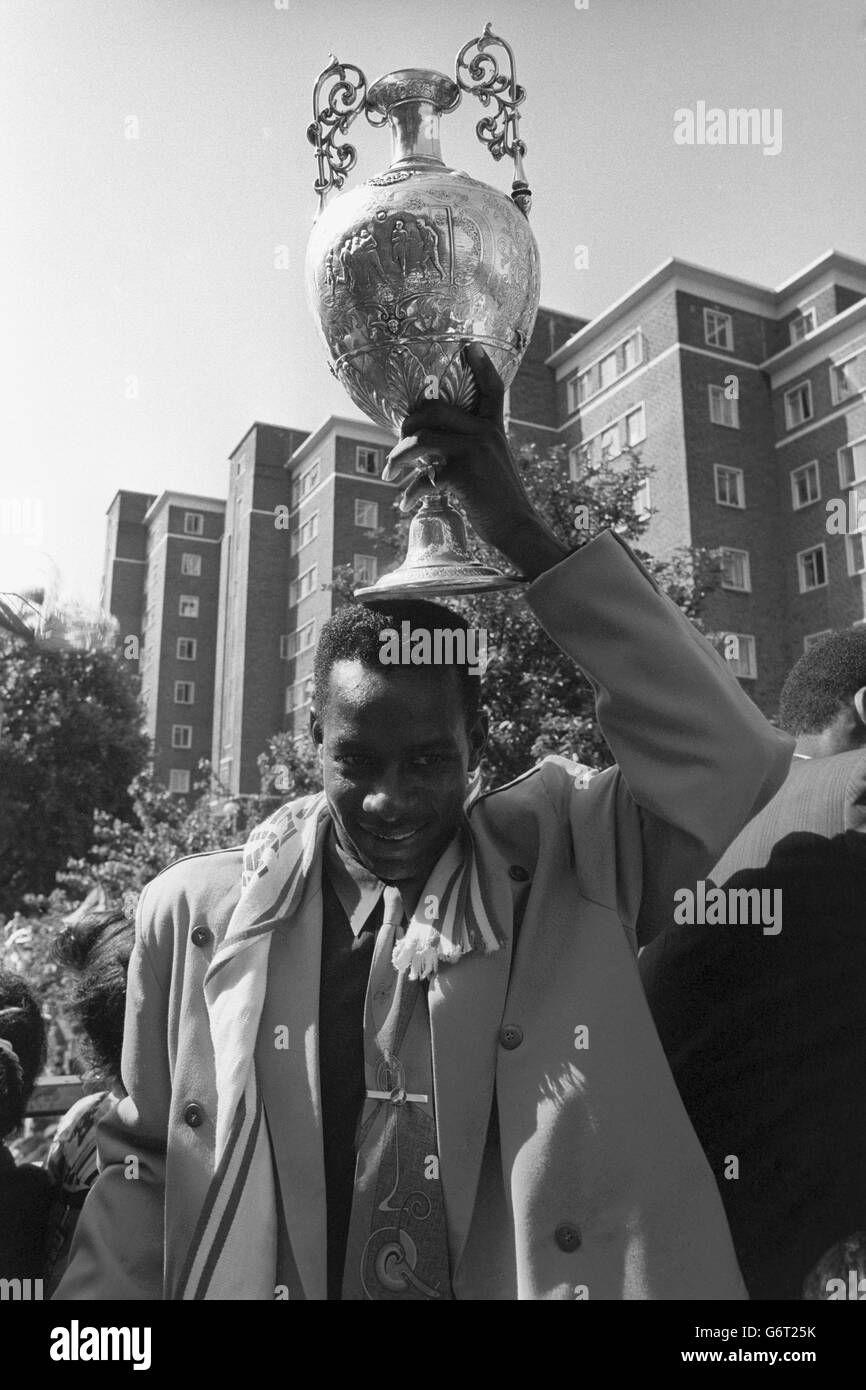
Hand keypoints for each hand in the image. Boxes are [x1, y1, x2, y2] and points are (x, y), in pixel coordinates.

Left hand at [383, 343, 564, 575]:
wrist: (516, 527)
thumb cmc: (498, 500)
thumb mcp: (492, 464)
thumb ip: (469, 447)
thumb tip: (427, 444)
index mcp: (494, 428)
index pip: (492, 389)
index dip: (481, 365)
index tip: (468, 344)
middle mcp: (485, 433)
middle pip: (434, 409)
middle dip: (408, 423)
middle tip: (398, 441)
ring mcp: (474, 450)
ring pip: (421, 438)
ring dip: (398, 457)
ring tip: (389, 472)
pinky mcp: (463, 474)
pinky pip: (424, 477)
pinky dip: (410, 493)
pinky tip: (405, 504)